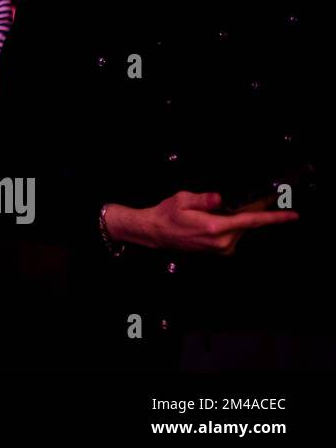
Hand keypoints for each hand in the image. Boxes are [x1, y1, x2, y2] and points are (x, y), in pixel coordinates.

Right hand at [116, 191, 298, 254]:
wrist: (156, 232)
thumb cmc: (167, 215)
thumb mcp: (182, 199)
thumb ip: (204, 199)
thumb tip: (220, 198)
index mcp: (215, 227)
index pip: (251, 221)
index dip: (274, 217)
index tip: (292, 215)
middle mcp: (222, 241)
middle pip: (249, 223)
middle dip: (255, 210)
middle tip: (262, 198)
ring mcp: (221, 247)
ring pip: (242, 228)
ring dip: (240, 217)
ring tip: (221, 208)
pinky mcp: (220, 249)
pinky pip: (235, 234)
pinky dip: (234, 224)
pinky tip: (220, 217)